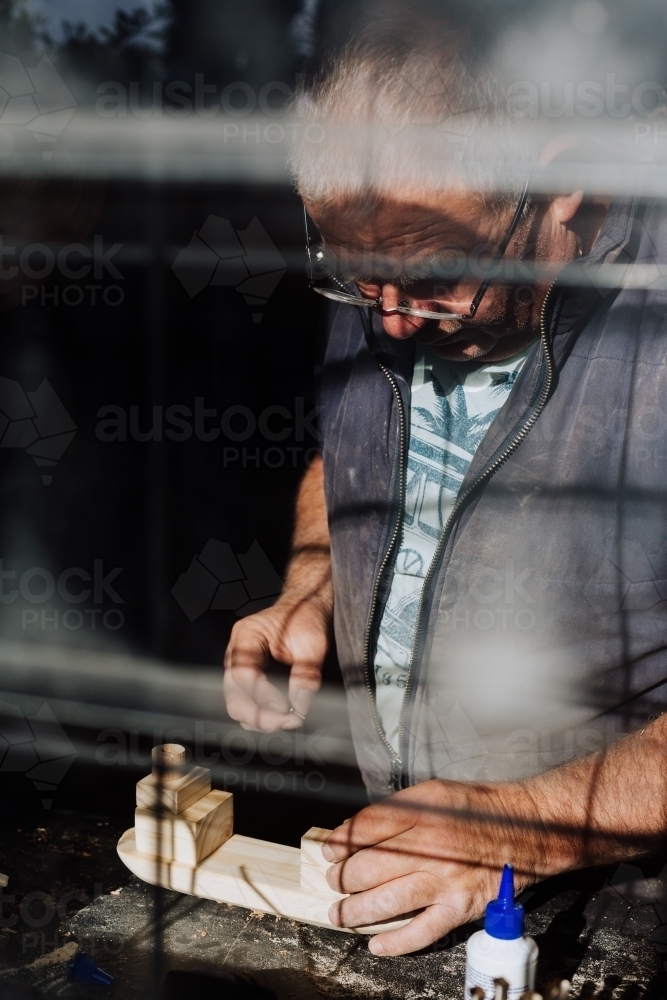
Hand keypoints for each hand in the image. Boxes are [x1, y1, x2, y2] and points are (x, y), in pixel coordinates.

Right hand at [223, 594, 329, 731]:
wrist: (304, 607)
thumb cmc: (306, 618)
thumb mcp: (313, 641)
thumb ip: (306, 673)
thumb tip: (300, 706)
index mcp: (246, 635)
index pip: (244, 673)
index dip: (263, 695)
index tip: (287, 708)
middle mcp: (235, 653)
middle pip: (234, 695)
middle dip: (260, 715)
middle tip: (290, 722)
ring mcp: (237, 668)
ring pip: (237, 705)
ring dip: (261, 720)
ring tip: (291, 721)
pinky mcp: (246, 680)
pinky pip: (247, 705)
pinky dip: (262, 716)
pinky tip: (284, 717)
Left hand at [323, 779, 540, 954]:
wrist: (527, 828)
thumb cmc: (479, 809)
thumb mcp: (434, 792)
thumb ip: (397, 811)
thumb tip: (358, 831)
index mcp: (424, 811)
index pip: (368, 827)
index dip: (342, 841)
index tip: (329, 850)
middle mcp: (433, 846)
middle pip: (371, 866)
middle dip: (343, 877)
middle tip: (333, 881)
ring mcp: (446, 881)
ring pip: (387, 901)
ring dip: (355, 911)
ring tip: (340, 913)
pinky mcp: (460, 908)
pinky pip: (421, 932)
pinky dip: (394, 943)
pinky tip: (376, 944)